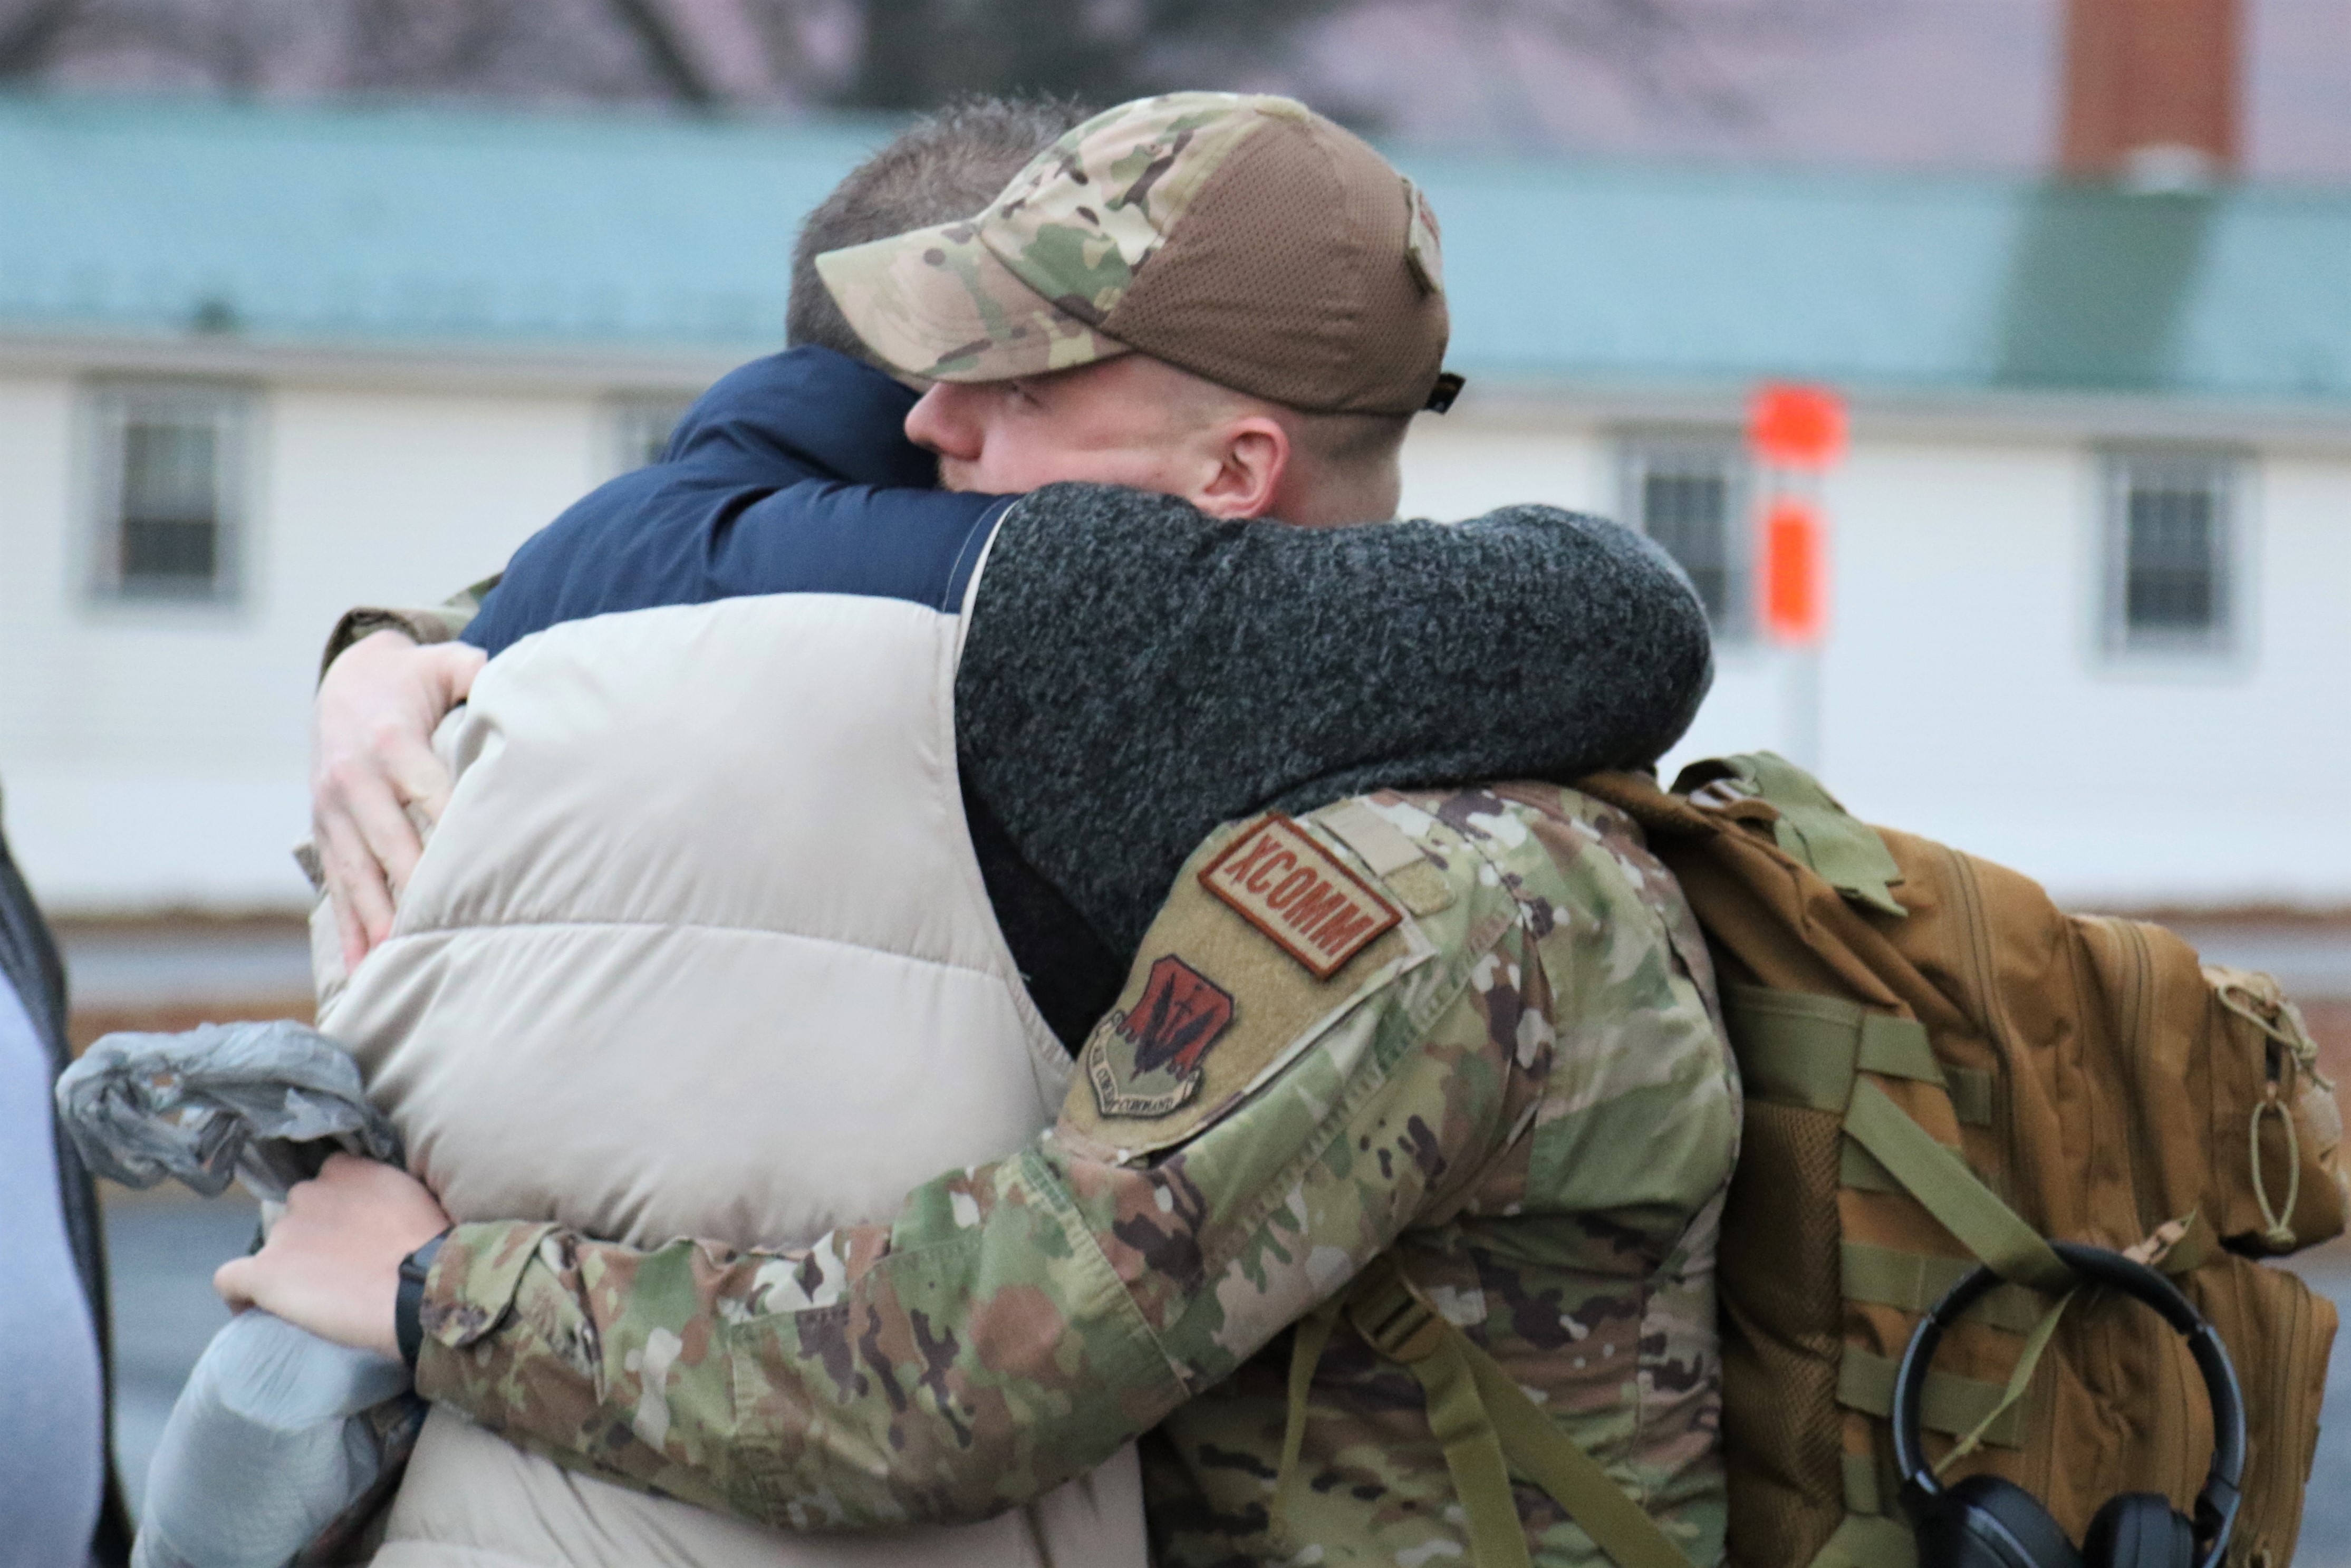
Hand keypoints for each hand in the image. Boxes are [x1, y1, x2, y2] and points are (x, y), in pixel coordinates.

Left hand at [214, 1154, 450, 1359]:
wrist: (424, 1286)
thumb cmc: (433, 1247)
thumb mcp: (413, 1198)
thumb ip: (382, 1197)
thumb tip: (375, 1216)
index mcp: (346, 1170)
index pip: (327, 1181)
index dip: (337, 1208)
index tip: (352, 1233)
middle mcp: (307, 1192)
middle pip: (299, 1212)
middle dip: (314, 1235)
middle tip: (342, 1268)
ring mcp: (283, 1233)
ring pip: (273, 1246)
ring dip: (289, 1264)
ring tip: (316, 1296)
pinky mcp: (266, 1273)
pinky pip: (231, 1280)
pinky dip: (239, 1295)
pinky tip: (253, 1309)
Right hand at [312, 630, 485, 967]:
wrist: (343, 681)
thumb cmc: (411, 679)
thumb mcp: (443, 663)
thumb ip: (479, 670)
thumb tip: (514, 678)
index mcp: (389, 739)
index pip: (430, 793)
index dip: (455, 830)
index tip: (482, 870)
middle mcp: (354, 779)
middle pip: (392, 843)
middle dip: (416, 890)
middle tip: (444, 934)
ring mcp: (332, 810)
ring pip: (358, 874)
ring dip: (378, 922)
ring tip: (399, 965)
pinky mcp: (322, 831)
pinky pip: (335, 886)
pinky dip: (348, 929)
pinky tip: (361, 967)